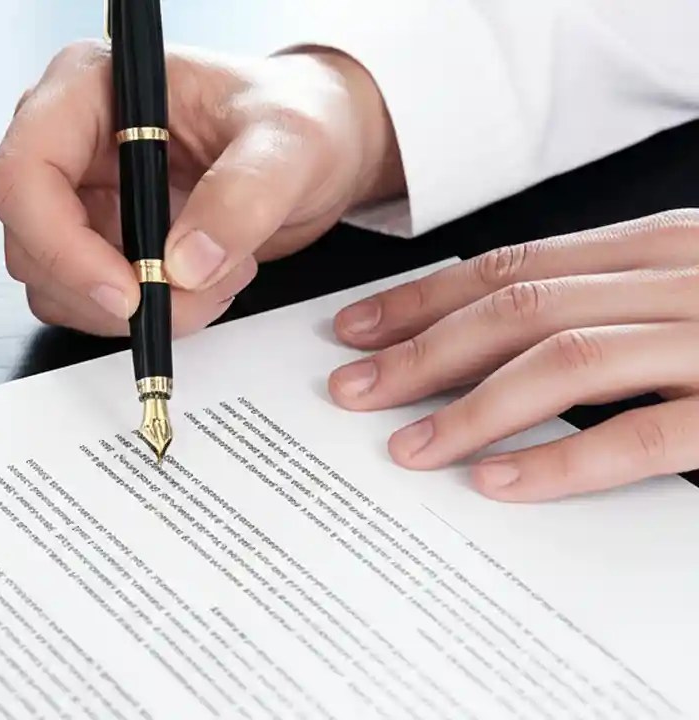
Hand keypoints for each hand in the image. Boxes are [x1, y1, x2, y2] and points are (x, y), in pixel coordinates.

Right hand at [0, 40, 403, 336]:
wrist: (315, 146)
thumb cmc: (296, 116)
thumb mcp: (288, 144)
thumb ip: (243, 196)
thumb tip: (186, 264)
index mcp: (89, 88)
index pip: (23, 176)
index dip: (61, 246)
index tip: (129, 289)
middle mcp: (68, 140)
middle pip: (29, 242)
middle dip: (108, 291)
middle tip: (188, 298)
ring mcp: (76, 195)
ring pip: (54, 285)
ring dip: (132, 310)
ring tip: (214, 280)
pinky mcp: (94, 240)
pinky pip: (86, 302)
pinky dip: (142, 315)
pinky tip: (198, 285)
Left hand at [328, 210, 698, 501]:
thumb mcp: (692, 294)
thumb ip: (611, 306)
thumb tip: (492, 350)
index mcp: (663, 246)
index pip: (518, 267)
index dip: (425, 299)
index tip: (356, 328)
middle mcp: (682, 278)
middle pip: (522, 308)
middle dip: (423, 350)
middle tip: (353, 389)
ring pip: (567, 361)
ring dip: (472, 407)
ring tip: (408, 448)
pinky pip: (641, 435)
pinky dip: (560, 459)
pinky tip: (497, 480)